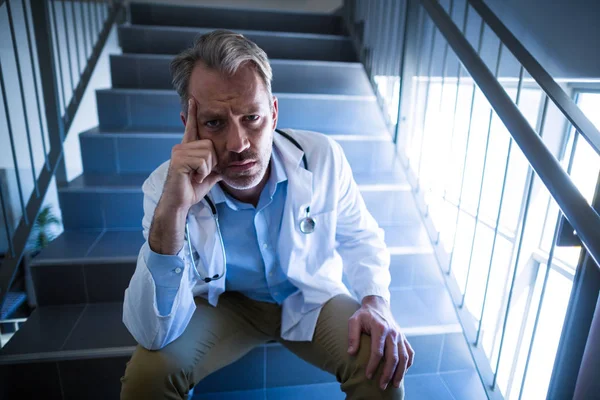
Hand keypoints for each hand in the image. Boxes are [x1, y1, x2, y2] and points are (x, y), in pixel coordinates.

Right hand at [161, 97, 221, 211]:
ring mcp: (179, 152)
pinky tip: (193, 177)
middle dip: (212, 162)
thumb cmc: (192, 189)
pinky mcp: (178, 160)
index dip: (193, 114)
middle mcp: (181, 146)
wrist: (180, 203)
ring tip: (195, 176)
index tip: (194, 99)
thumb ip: (216, 166)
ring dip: (207, 169)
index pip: (192, 127)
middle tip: (200, 173)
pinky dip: (202, 172)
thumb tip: (228, 163)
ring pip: (208, 153)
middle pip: (210, 145)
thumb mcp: (209, 175)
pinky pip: (202, 161)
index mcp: (188, 148)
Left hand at [347, 295, 413, 389]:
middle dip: (387, 373)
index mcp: (380, 328)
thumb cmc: (364, 315)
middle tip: (381, 386)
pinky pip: (409, 353)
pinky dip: (408, 364)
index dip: (373, 365)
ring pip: (404, 357)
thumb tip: (351, 353)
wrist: (377, 305)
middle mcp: (393, 333)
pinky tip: (402, 373)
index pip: (378, 351)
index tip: (367, 376)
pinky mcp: (403, 338)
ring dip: (400, 372)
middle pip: (393, 357)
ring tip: (395, 385)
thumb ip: (352, 336)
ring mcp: (400, 336)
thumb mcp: (354, 321)